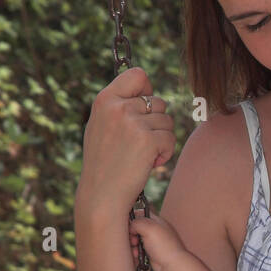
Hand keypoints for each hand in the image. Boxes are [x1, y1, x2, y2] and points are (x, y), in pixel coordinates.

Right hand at [76, 66, 174, 220]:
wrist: (102, 195)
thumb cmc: (103, 163)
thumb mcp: (101, 126)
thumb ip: (119, 106)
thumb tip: (146, 90)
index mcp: (104, 100)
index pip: (138, 75)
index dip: (147, 89)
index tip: (145, 107)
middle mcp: (118, 107)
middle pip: (158, 102)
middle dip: (156, 123)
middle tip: (140, 143)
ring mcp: (133, 123)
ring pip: (167, 121)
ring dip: (161, 139)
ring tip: (142, 155)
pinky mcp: (148, 140)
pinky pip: (170, 138)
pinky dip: (165, 153)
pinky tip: (149, 163)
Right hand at [129, 209, 186, 270]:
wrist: (171, 266)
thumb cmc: (164, 246)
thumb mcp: (149, 227)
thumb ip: (137, 222)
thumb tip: (131, 228)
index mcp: (157, 221)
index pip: (143, 213)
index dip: (134, 218)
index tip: (130, 225)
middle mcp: (155, 231)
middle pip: (136, 228)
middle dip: (131, 235)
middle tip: (134, 241)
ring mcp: (152, 243)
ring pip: (136, 241)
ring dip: (133, 246)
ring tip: (136, 251)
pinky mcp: (150, 254)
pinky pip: (138, 251)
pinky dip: (136, 254)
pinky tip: (137, 257)